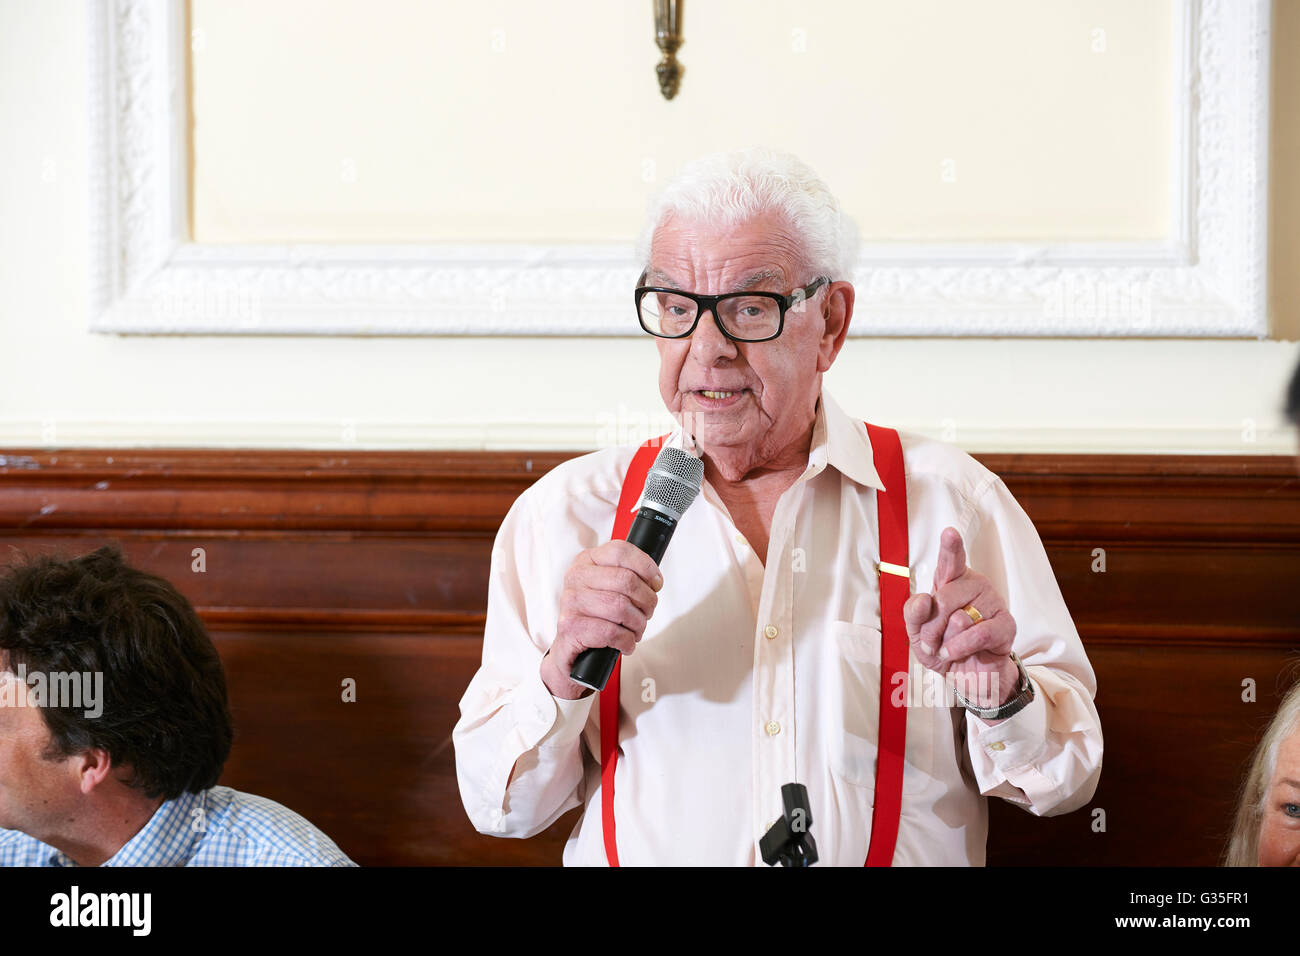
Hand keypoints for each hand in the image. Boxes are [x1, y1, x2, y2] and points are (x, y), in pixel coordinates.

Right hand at [541, 540, 662, 699]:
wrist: (571, 649)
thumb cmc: (597, 616)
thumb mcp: (610, 588)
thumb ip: (629, 576)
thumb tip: (655, 581)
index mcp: (587, 560)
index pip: (621, 551)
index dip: (646, 567)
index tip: (656, 584)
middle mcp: (575, 576)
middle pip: (626, 580)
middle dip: (647, 600)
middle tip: (647, 612)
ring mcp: (570, 601)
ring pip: (621, 607)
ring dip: (638, 624)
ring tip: (636, 630)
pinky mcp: (569, 627)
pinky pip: (610, 632)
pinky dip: (626, 641)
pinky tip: (625, 643)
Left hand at [902, 527, 1018, 710]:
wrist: (965, 677)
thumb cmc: (941, 648)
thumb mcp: (916, 633)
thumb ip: (913, 614)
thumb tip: (924, 600)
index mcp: (952, 582)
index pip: (950, 561)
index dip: (950, 547)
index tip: (949, 533)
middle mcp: (974, 586)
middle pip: (944, 598)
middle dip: (931, 627)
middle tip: (931, 642)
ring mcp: (993, 603)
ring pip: (960, 618)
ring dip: (946, 641)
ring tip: (948, 649)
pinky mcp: (1006, 625)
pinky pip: (979, 633)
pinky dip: (961, 647)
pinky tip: (955, 654)